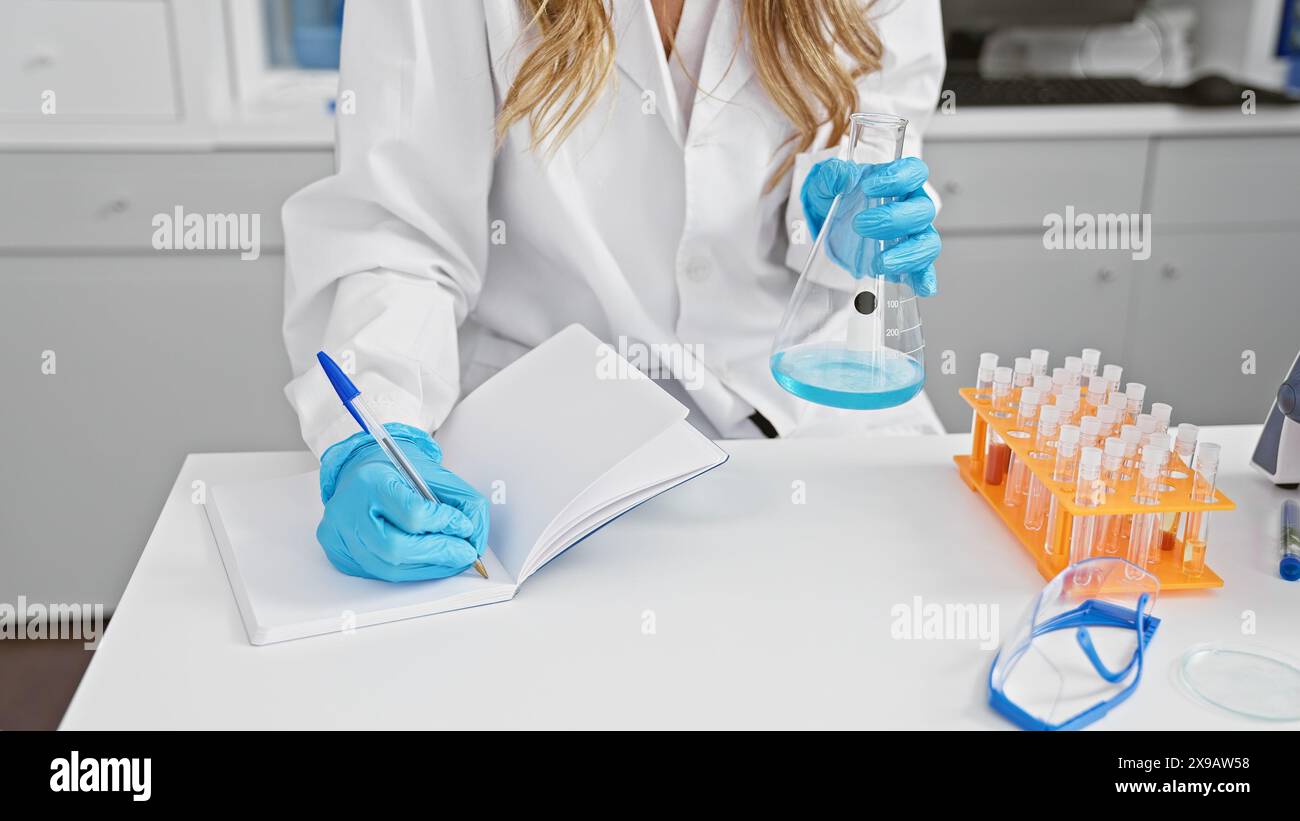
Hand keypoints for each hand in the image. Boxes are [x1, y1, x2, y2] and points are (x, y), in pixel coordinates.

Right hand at [316, 423, 488, 581]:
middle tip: (466, 553)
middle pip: (396, 549)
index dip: (444, 524)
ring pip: (389, 569)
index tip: (464, 525)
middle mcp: (348, 511)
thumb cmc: (396, 472)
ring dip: (430, 568)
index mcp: (371, 481)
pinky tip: (430, 563)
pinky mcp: (340, 554)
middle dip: (440, 554)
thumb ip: (460, 500)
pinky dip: (412, 572)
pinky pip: (380, 574)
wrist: (359, 472)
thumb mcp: (431, 473)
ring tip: (454, 559)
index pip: (412, 514)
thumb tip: (475, 536)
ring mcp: (340, 536)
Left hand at [800, 157, 940, 295]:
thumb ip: (832, 175)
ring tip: (879, 262)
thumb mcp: (825, 183)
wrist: (827, 225)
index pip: (914, 172)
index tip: (870, 187)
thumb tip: (844, 175)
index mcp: (898, 181)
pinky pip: (924, 270)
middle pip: (922, 210)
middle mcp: (911, 207)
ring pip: (927, 242)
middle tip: (860, 225)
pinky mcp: (907, 260)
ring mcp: (912, 235)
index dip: (898, 178)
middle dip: (893, 219)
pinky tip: (921, 287)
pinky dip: (924, 279)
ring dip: (907, 253)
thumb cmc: (836, 198)